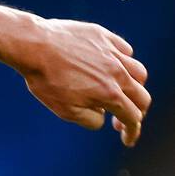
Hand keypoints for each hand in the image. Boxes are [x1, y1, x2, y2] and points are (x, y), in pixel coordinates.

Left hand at [16, 18, 149, 146]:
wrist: (32, 46)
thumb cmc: (45, 79)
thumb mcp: (65, 110)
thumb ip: (90, 119)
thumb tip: (104, 116)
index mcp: (110, 94)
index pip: (132, 117)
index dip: (132, 132)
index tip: (127, 139)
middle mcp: (117, 73)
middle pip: (142, 97)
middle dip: (137, 112)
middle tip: (123, 119)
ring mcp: (112, 53)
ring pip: (139, 72)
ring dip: (135, 87)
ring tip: (123, 92)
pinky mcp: (104, 36)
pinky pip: (124, 50)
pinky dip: (125, 61)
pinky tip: (114, 66)